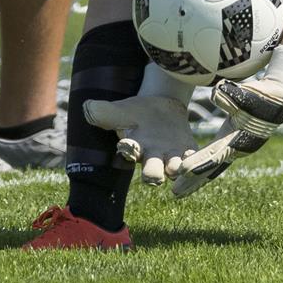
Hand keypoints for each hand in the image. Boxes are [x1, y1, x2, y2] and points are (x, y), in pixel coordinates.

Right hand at [83, 94, 197, 185]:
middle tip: (155, 176)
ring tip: (177, 168)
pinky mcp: (188, 150)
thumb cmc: (134, 113)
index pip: (129, 152)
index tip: (126, 144)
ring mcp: (172, 156)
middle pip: (152, 174)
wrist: (160, 106)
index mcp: (134, 148)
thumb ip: (102, 111)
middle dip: (153, 175)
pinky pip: (193, 160)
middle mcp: (153, 158)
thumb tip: (87, 108)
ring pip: (174, 170)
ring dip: (176, 170)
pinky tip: (195, 159)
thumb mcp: (119, 110)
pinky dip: (195, 162)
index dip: (128, 150)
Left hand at [171, 45, 282, 198]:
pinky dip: (205, 170)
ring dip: (197, 180)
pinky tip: (194, 177)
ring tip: (179, 191)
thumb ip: (230, 95)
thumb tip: (216, 93)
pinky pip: (216, 162)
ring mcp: (236, 149)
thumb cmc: (261, 95)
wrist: (277, 99)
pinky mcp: (234, 146)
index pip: (214, 154)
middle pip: (211, 168)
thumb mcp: (246, 94)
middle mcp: (236, 149)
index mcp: (237, 139)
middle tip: (174, 194)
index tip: (181, 171)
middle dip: (193, 181)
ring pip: (213, 168)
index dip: (197, 162)